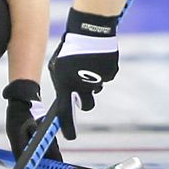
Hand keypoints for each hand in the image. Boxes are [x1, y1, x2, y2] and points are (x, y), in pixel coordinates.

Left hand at [3, 79, 64, 168]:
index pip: (52, 164)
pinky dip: (45, 168)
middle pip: (54, 166)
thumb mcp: (16, 136)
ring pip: (51, 163)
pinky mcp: (44, 142)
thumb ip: (20, 155)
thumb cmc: (18, 116)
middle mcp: (50, 142)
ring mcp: (48, 142)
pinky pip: (47, 158)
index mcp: (46, 141)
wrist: (23, 101)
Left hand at [48, 8, 119, 138]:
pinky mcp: (111, 73)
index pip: (65, 113)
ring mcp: (99, 80)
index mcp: (66, 84)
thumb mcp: (58, 66)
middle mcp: (83, 86)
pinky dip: (100, 73)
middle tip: (81, 91)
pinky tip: (96, 60)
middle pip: (87, 105)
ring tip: (85, 65)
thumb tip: (66, 98)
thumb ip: (62, 84)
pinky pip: (105, 78)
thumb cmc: (69, 48)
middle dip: (84, 101)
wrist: (90, 30)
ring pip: (95, 89)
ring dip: (90, 82)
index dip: (68, 128)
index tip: (70, 137)